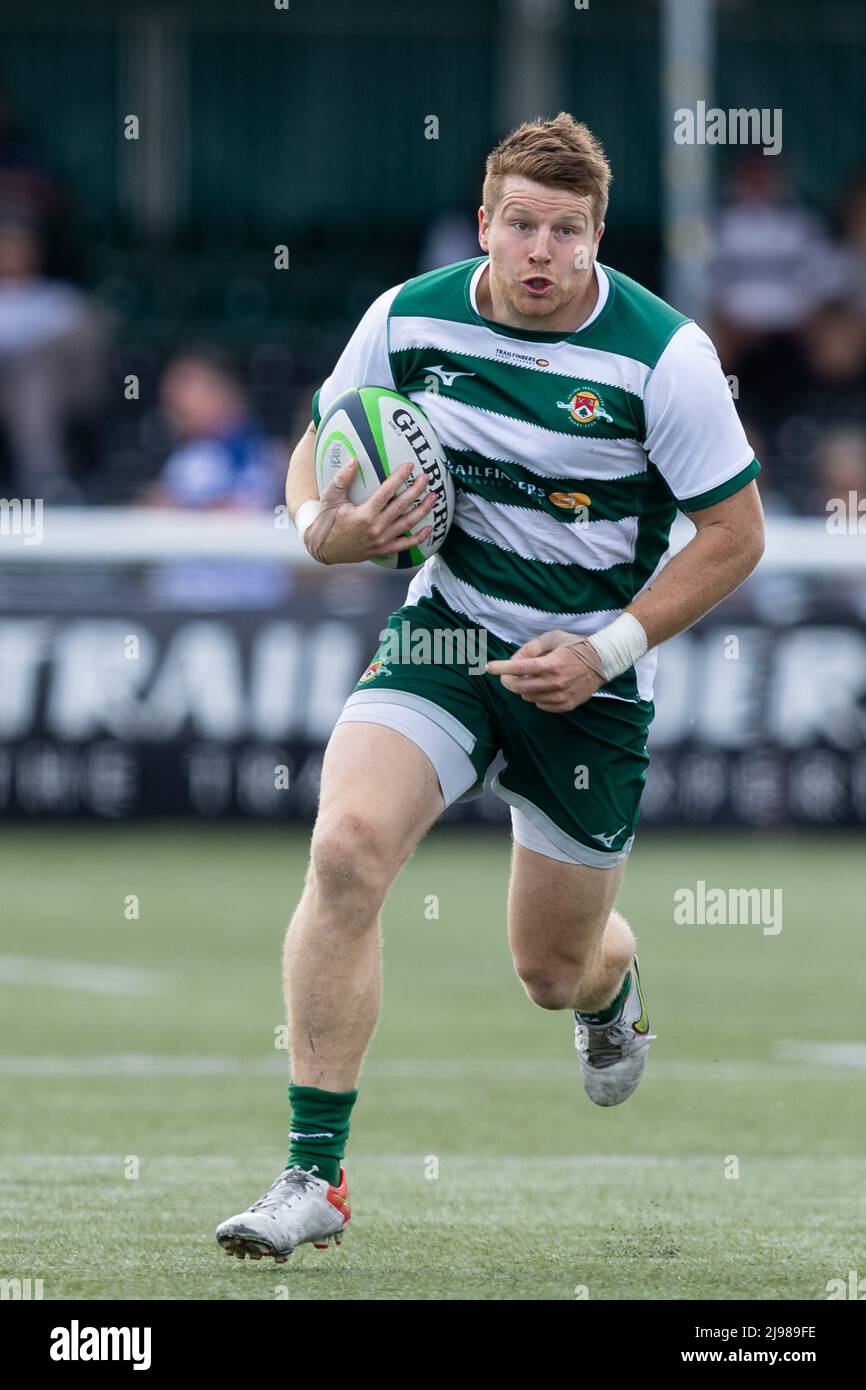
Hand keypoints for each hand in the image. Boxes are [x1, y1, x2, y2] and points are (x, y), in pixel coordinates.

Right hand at [303, 460, 436, 563]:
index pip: (386, 492)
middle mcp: (376, 528)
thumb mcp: (331, 498)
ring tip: (433, 497)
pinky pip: (405, 545)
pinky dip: (418, 538)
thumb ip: (342, 479)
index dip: (399, 477)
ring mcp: (381, 541)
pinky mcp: (383, 550)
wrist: (323, 549)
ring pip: (407, 524)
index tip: (409, 465)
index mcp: (364, 514)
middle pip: (402, 506)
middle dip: (416, 490)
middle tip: (426, 477)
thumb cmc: (326, 521)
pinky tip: (429, 528)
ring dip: (422, 510)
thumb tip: (355, 460)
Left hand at [485, 629, 605, 711]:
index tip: (489, 667)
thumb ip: (531, 648)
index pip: (520, 669)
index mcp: (552, 663)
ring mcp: (562, 696)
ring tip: (531, 679)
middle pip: (520, 687)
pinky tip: (543, 688)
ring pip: (529, 698)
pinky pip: (541, 706)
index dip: (502, 668)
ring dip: (523, 689)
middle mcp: (556, 682)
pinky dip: (536, 698)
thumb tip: (514, 660)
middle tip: (507, 675)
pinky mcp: (567, 705)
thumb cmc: (575, 646)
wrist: (603, 661)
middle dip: (508, 681)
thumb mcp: (553, 638)